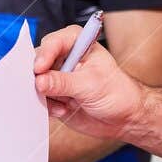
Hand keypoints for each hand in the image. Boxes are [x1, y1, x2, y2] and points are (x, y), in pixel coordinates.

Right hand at [33, 23, 148, 141]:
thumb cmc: (118, 94)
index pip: (56, 42)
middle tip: (41, 87)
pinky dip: (47, 106)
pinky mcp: (55, 95)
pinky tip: (63, 110)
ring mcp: (59, 77)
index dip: (46, 53)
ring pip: (36, 80)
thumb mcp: (91, 85)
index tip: (39, 68)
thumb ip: (63, 82)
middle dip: (38, 75)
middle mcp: (66, 58)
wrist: (125, 119)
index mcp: (79, 45)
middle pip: (40, 59)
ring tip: (62, 104)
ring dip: (43, 94)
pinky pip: (39, 98)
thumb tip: (39, 81)